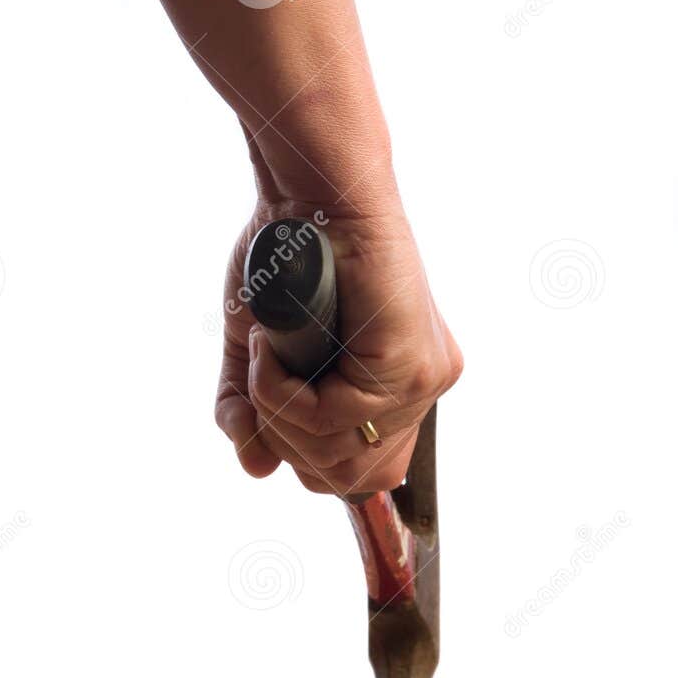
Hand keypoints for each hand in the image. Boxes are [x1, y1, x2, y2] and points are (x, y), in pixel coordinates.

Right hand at [214, 199, 461, 495]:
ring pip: (338, 455)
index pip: (365, 477)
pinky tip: (273, 346)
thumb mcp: (260, 355)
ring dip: (278, 412)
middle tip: (259, 380)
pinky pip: (333, 419)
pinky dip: (283, 391)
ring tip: (266, 352)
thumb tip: (256, 466)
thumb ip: (253, 413)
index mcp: (397, 389)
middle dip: (285, 441)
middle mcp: (421, 389)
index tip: (266, 405)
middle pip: (349, 479)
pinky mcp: (412, 364)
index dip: (304, 458)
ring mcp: (423, 379)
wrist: (307, 198)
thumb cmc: (288, 263)